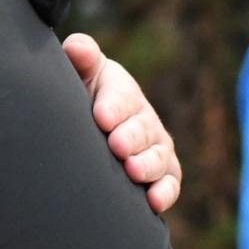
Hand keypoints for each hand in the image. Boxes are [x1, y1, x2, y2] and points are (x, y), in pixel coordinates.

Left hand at [62, 34, 181, 213]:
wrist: (86, 129)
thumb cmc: (80, 97)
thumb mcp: (80, 75)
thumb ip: (80, 57)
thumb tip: (78, 47)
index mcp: (122, 91)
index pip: (120, 96)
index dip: (113, 106)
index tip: (101, 116)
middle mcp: (143, 119)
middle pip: (142, 128)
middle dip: (131, 137)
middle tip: (117, 145)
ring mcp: (155, 147)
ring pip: (158, 156)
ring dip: (146, 165)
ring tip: (132, 170)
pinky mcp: (162, 174)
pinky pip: (170, 183)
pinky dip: (165, 192)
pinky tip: (153, 201)